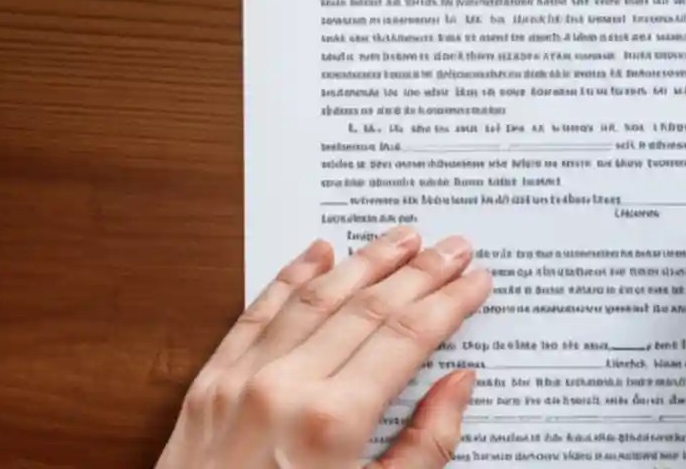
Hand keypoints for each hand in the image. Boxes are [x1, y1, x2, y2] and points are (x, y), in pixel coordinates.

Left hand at [156, 229, 492, 468]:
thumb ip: (424, 447)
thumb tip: (460, 384)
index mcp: (335, 423)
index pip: (408, 338)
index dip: (448, 303)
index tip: (476, 280)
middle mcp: (287, 388)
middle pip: (369, 309)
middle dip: (420, 272)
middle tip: (455, 247)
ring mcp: (242, 379)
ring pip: (316, 298)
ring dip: (365, 261)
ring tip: (403, 237)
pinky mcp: (209, 383)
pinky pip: (256, 314)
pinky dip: (290, 277)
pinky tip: (320, 252)